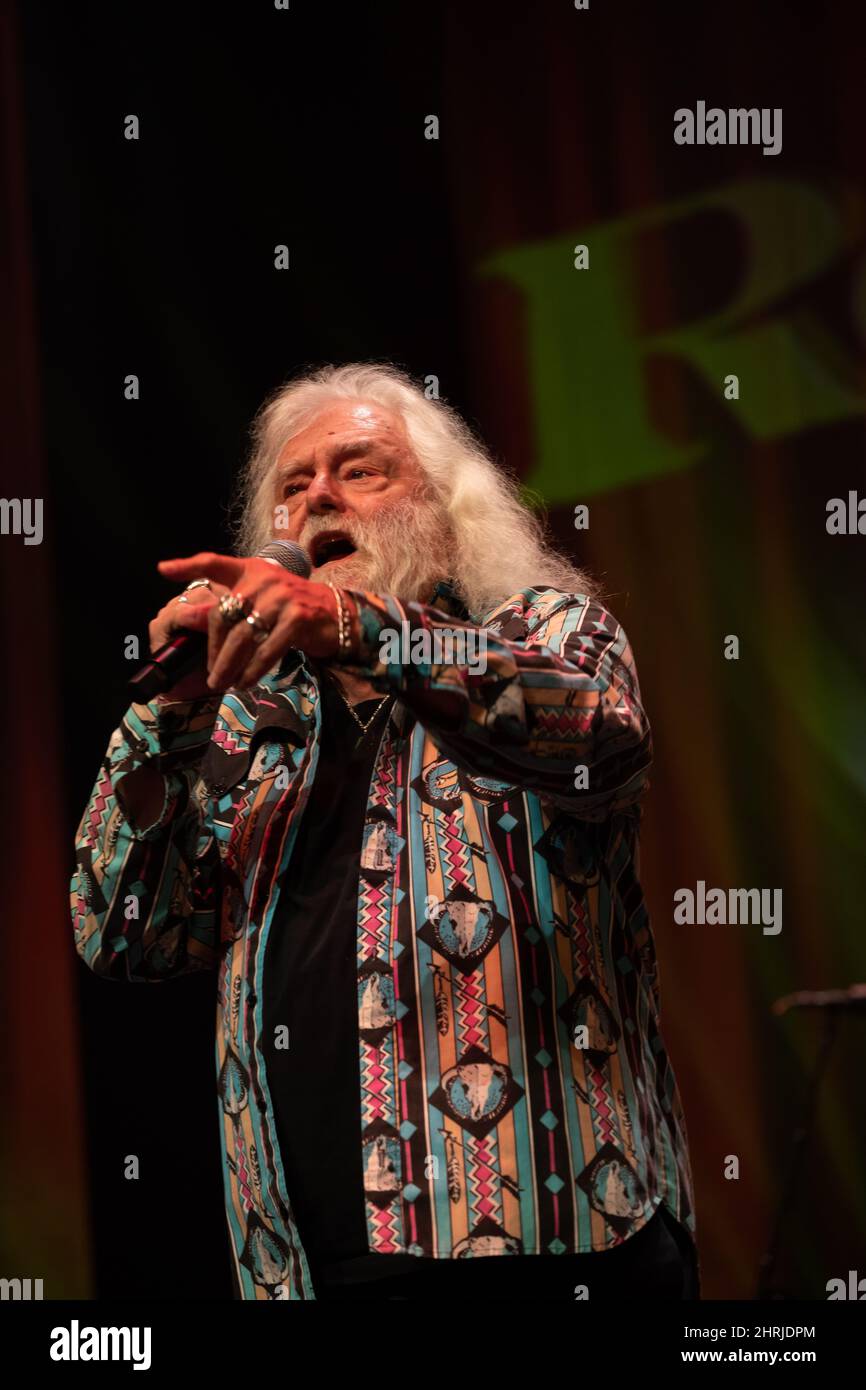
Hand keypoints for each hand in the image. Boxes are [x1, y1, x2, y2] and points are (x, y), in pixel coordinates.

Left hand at [157, 552, 345, 691]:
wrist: (338, 615)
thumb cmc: (293, 610)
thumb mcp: (260, 603)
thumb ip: (227, 610)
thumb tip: (187, 619)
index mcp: (251, 570)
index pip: (214, 563)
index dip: (188, 565)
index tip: (163, 569)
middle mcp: (264, 578)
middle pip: (224, 614)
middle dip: (214, 649)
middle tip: (211, 674)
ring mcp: (281, 597)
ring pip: (242, 636)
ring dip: (229, 665)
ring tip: (223, 683)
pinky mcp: (297, 617)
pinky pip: (267, 649)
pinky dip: (253, 669)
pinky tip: (246, 682)